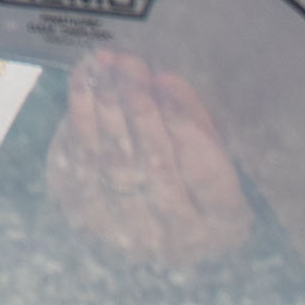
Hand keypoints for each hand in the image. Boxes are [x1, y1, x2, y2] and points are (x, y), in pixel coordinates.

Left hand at [41, 53, 252, 265]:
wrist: (147, 223)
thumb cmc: (191, 177)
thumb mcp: (211, 152)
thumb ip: (195, 120)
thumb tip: (164, 82)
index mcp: (223, 225)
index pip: (205, 174)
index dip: (185, 124)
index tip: (167, 80)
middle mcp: (176, 238)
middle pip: (156, 167)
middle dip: (141, 111)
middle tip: (131, 68)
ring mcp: (128, 232)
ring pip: (115, 162)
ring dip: (108, 106)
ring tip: (106, 65)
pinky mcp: (87, 215)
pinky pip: (80, 159)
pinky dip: (81, 113)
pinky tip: (85, 78)